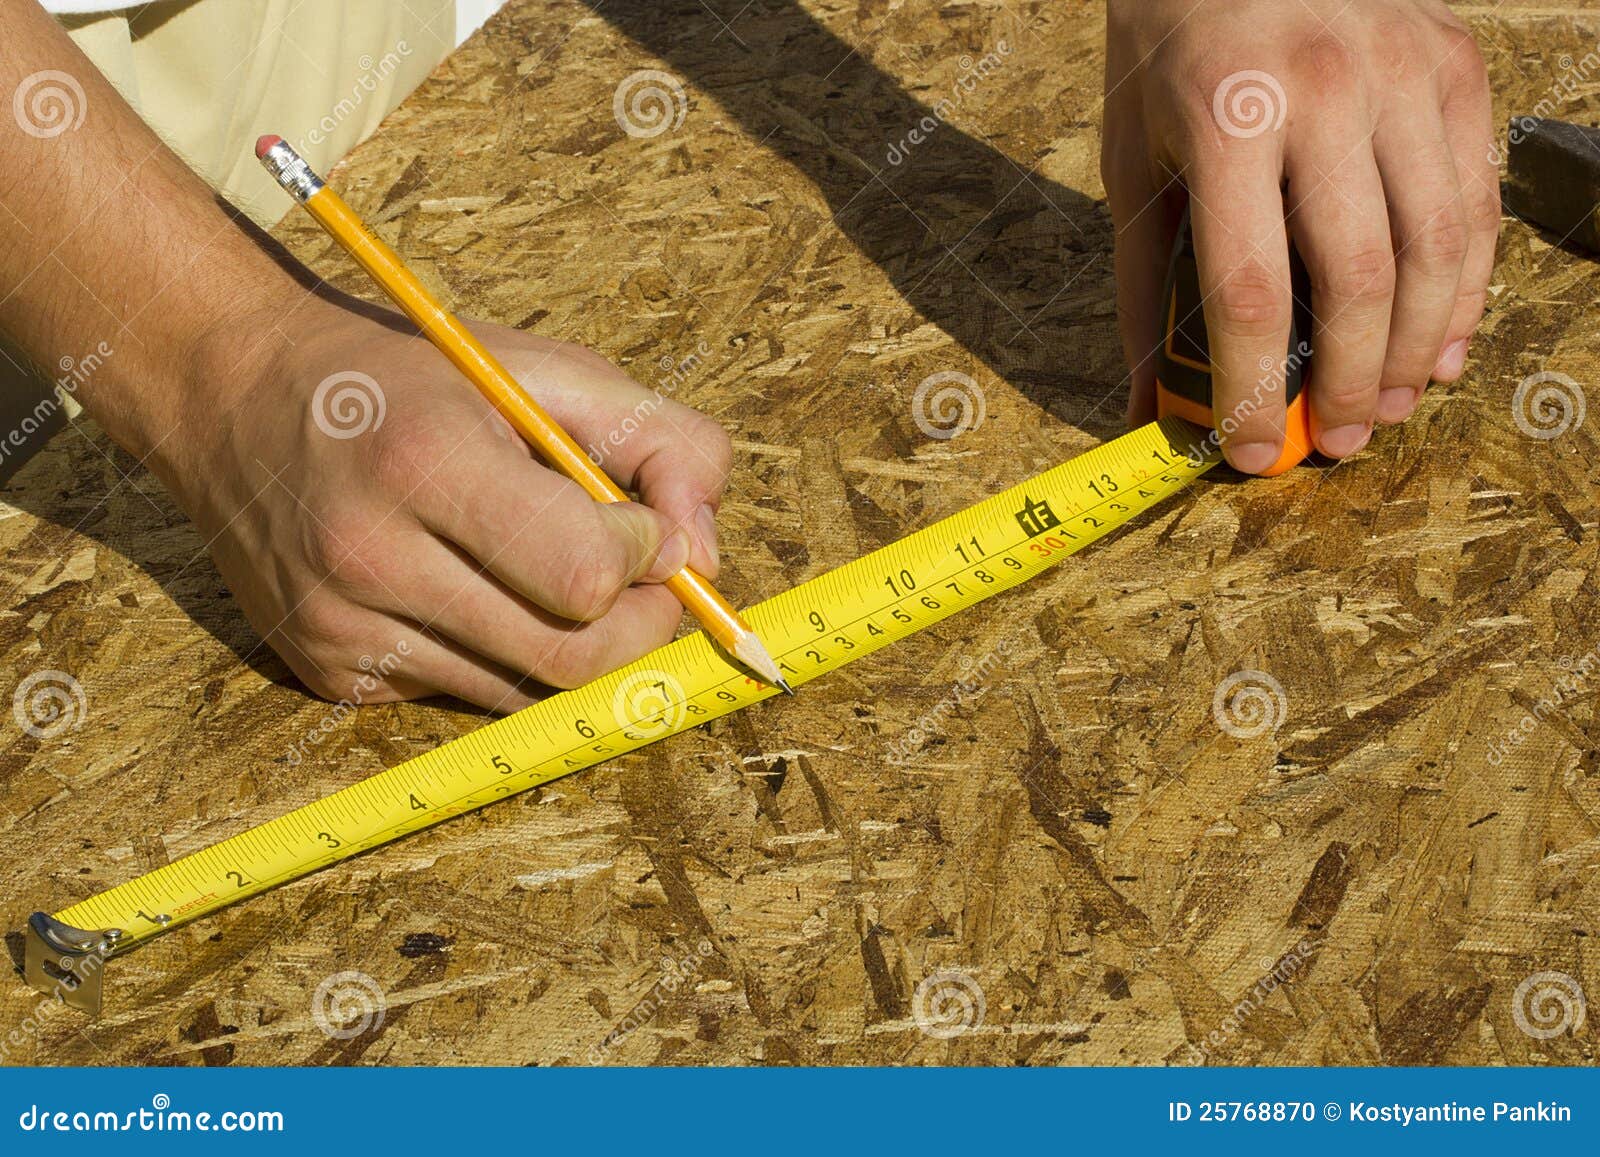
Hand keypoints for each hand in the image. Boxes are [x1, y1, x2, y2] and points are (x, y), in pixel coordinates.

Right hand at [164, 296, 730, 710]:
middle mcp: (370, 558)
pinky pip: (464, 697)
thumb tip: (707, 555)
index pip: (587, 572)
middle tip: (644, 581)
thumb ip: (661, 440)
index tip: (639, 523)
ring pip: (525, 690)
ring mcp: (340, 628)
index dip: (646, 556)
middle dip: (640, 626)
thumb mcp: (543, 368)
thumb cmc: (410, 376)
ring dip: (574, 642)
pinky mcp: (325, 672)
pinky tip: (471, 591)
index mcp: (426, 463)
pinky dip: (500, 656)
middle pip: (571, 657)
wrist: (231, 391)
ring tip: (550, 569)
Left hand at [1102, 0, 1497, 472]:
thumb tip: (1152, 401)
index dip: (1251, 390)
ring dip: (1413, 348)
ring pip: (1433, 245)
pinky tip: (1437, 345)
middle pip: (1356, 277)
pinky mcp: (1455, 64)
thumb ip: (1147, 285)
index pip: (1247, 290)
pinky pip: (1475, 198)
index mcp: (1225, 117)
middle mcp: (1325, 92)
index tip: (1249, 454)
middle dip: (1346, 382)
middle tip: (1337, 445)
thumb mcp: (1133, 159)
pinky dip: (1464, 286)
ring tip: (1386, 408)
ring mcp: (1402, 72)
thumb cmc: (1170, 52)